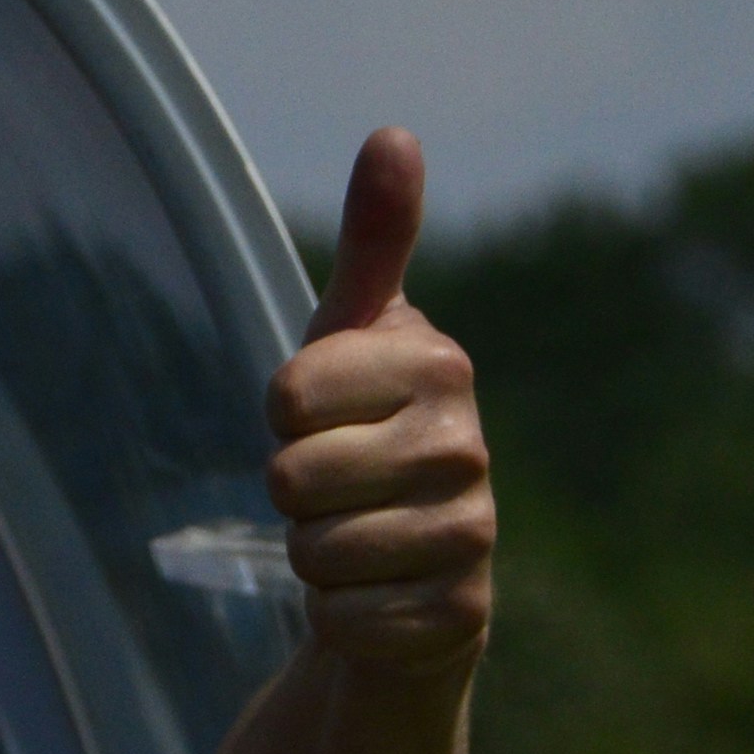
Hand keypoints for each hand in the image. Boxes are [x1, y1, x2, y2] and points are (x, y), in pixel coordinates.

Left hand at [264, 127, 494, 674]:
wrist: (413, 568)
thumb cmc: (367, 430)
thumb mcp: (355, 335)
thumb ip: (374, 240)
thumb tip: (395, 133)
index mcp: (439, 365)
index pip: (287, 396)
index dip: (282, 415)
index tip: (321, 415)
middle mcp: (467, 446)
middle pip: (291, 480)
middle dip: (292, 492)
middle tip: (337, 486)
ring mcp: (471, 536)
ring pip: (311, 554)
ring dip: (312, 555)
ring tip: (356, 537)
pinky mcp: (459, 619)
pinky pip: (336, 619)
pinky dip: (334, 616)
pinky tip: (376, 595)